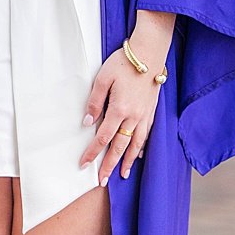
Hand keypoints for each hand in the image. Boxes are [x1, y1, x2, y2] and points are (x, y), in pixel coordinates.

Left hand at [80, 46, 161, 185]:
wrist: (149, 54)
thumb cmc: (123, 63)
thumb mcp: (102, 79)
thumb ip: (94, 102)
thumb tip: (87, 124)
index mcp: (119, 110)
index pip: (102, 138)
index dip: (92, 153)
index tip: (84, 165)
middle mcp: (133, 117)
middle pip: (119, 147)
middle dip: (109, 165)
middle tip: (102, 181)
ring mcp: (144, 116)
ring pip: (135, 145)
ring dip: (127, 161)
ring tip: (121, 174)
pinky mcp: (151, 111)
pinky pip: (146, 135)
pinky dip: (141, 147)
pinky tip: (138, 154)